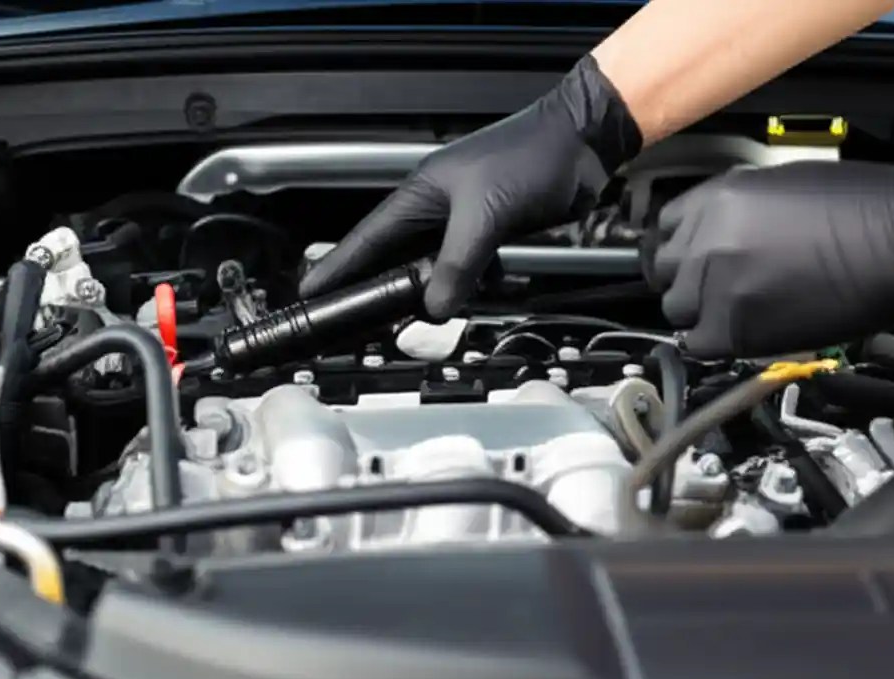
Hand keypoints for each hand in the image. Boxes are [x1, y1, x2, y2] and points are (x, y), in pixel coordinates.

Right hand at [298, 56, 641, 319]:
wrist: (582, 143)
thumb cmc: (531, 156)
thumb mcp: (487, 215)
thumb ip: (458, 263)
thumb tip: (435, 306)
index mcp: (419, 194)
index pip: (365, 239)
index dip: (336, 268)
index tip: (311, 294)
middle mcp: (434, 208)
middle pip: (393, 258)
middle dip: (378, 289)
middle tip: (356, 322)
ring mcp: (461, 220)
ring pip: (430, 267)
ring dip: (427, 291)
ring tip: (412, 318)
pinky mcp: (489, 232)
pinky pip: (465, 267)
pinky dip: (464, 285)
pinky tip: (466, 299)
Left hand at [648, 160, 893, 357]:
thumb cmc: (863, 208)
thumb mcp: (780, 186)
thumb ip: (734, 211)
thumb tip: (716, 231)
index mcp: (715, 198)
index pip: (664, 227)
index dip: (680, 246)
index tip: (689, 259)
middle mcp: (704, 240)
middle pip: (663, 271)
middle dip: (688, 279)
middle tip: (716, 287)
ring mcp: (715, 285)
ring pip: (677, 310)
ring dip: (701, 312)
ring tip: (738, 310)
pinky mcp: (733, 327)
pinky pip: (699, 344)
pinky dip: (716, 342)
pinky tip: (744, 331)